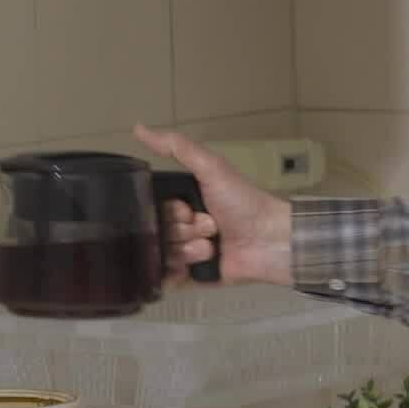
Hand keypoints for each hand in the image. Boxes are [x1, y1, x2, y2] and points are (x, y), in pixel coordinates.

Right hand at [133, 126, 291, 285]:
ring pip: (163, 256)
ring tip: (212, 247)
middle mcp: (181, 227)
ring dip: (188, 251)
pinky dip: (174, 275)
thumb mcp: (211, 167)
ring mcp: (186, 254)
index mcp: (183, 202)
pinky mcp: (192, 278)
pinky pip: (166, 280)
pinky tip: (188, 270)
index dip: (170, 211)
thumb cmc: (243, 202)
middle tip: (210, 228)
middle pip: (158, 232)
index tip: (189, 209)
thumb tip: (138, 128)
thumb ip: (178, 147)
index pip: (154, 209)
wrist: (271, 240)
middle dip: (182, 230)